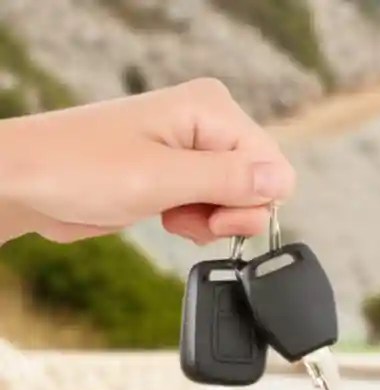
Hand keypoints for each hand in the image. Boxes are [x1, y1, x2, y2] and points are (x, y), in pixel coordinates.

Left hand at [0, 78, 294, 244]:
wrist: (22, 183)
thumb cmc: (74, 169)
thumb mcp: (160, 179)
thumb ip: (228, 180)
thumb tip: (283, 180)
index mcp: (210, 107)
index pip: (274, 165)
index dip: (253, 202)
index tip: (213, 216)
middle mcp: (207, 123)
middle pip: (260, 183)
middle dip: (231, 213)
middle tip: (187, 216)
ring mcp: (194, 148)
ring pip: (240, 199)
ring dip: (212, 220)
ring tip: (171, 215)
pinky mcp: (180, 172)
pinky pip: (216, 205)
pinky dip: (198, 221)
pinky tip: (168, 216)